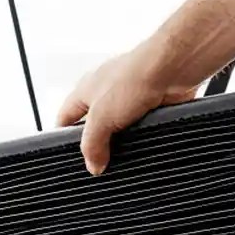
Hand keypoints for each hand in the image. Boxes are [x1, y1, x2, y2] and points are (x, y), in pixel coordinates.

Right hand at [56, 47, 198, 174]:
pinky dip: (144, 137)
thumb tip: (93, 166)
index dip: (63, 136)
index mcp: (85, 91)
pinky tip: (146, 144)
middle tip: (100, 164)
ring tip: (125, 156)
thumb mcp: (101, 118)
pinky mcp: (151, 104)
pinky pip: (143, 127)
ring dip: (124, 141)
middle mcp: (105, 93)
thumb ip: (93, 144)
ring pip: (120, 129)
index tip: (68, 157)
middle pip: (94, 126)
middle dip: (98, 144)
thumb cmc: (132, 78)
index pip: (65, 117)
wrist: (171, 69)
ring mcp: (129, 98)